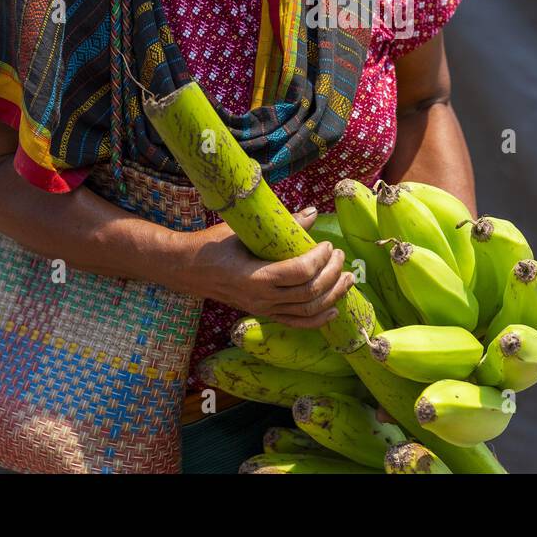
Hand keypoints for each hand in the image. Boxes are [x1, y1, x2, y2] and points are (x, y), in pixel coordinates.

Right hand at [186, 207, 353, 327]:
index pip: (300, 273)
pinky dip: (319, 319)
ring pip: (308, 310)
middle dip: (332, 273)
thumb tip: (313, 213)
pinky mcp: (264, 314)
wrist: (189, 269)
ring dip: (333, 295)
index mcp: (255, 277)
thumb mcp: (245, 230)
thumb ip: (282, 225)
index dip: (320, 259)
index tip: (327, 244)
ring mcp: (264, 310)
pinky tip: (335, 308)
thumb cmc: (214, 245)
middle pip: (309, 292)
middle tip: (340, 255)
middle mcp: (262, 299)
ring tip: (348, 277)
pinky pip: (297, 323)